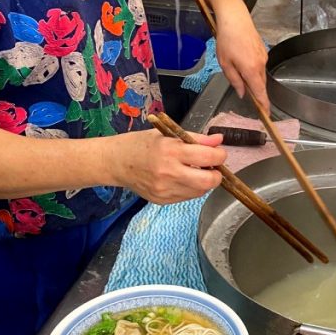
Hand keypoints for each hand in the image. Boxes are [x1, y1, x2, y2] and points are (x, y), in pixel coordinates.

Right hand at [111, 129, 225, 203]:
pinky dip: (191, 188)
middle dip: (216, 175)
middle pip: (208, 182)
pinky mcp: (162, 201)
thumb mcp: (167, 134)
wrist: (115, 162)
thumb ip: (195, 138)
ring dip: (204, 181)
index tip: (219, 153)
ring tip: (195, 170)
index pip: (207, 157)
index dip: (220, 155)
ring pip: (200, 191)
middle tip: (213, 167)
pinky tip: (182, 178)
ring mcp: (165, 190)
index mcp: (171, 151)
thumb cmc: (140, 144)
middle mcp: (168, 173)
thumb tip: (218, 140)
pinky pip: (187, 197)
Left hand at [215, 5, 269, 112]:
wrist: (234, 18)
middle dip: (256, 92)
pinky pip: (259, 64)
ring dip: (252, 78)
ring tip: (238, 70)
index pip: (260, 92)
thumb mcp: (225, 64)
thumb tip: (243, 93)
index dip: (264, 105)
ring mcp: (263, 56)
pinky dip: (253, 68)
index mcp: (251, 70)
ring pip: (260, 74)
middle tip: (249, 97)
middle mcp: (261, 64)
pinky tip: (242, 60)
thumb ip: (235, 81)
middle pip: (261, 84)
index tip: (266, 114)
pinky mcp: (263, 50)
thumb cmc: (227, 40)